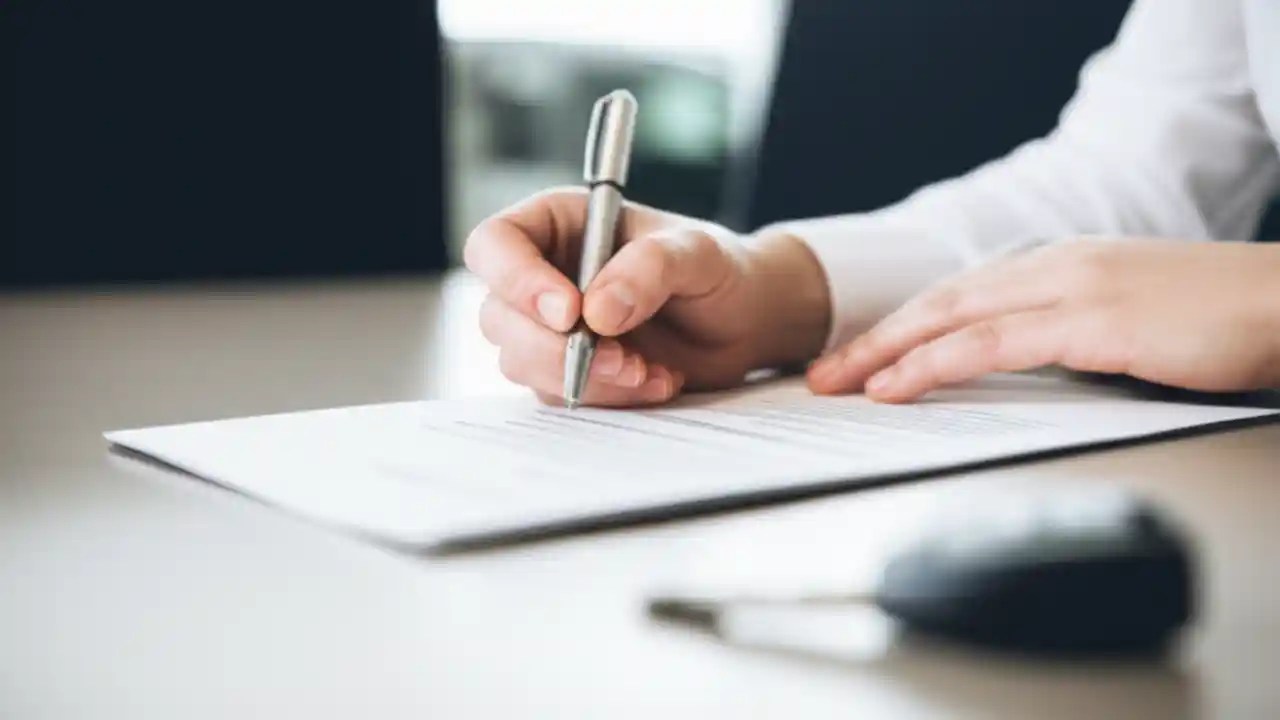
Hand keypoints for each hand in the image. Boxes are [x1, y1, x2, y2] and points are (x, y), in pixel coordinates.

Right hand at [464, 188, 829, 405]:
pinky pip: (561, 393)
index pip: (496, 244)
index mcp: (559, 224)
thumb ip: (649, 268)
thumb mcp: (697, 253)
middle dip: (554, 348)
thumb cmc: (719, 270)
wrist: (745, 322)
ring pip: (523, 362)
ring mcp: (551, 327)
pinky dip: (607, 396)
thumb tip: (597, 311)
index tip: (570, 313)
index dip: (516, 280)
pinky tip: (656, 381)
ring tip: (650, 371)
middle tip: (621, 358)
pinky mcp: (569, 369)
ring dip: (585, 377)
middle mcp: (543, 273)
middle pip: (499, 316)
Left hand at [807, 239, 1279, 401]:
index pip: (959, 297)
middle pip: (939, 304)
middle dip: (873, 340)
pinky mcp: (1092, 320)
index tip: (859, 358)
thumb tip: (1021, 368)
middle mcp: (1054, 268)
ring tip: (838, 384)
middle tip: (822, 374)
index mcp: (1059, 267)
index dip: (901, 328)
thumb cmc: (1217, 320)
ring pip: (951, 319)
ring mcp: (1071, 289)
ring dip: (885, 353)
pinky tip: (898, 385)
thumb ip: (1066, 336)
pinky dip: (934, 363)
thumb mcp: (1123, 322)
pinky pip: (992, 344)